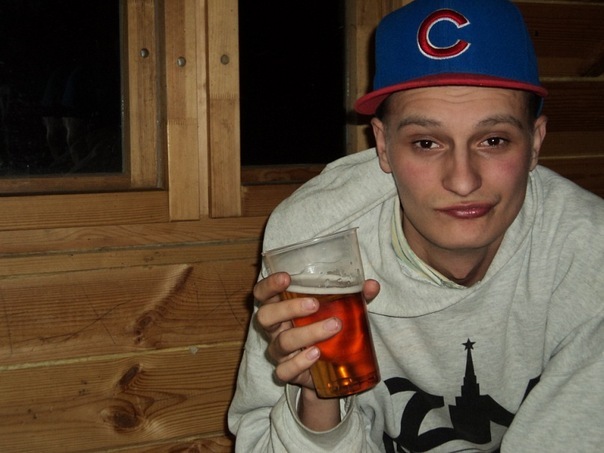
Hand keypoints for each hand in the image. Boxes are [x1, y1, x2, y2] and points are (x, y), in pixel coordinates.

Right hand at [254, 272, 379, 390]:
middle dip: (287, 308)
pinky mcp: (287, 371)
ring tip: (333, 326)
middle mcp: (275, 328)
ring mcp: (279, 351)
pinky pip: (284, 370)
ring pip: (281, 342)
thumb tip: (372, 285)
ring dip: (307, 333)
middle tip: (314, 304)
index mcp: (281, 307)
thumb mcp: (340, 310)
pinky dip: (299, 362)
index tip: (286, 277)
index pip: (263, 293)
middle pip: (265, 316)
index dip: (269, 285)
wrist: (330, 370)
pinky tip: (316, 354)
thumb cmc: (326, 327)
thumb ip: (354, 297)